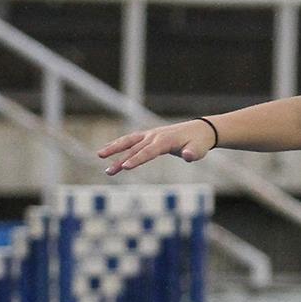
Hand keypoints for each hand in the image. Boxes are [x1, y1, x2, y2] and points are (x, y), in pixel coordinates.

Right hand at [97, 119, 216, 175]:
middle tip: (108, 171)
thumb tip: (188, 156)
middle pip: (134, 148)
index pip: (148, 152)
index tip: (124, 167)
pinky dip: (120, 144)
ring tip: (99, 155)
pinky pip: (131, 140)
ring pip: (129, 141)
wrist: (201, 130)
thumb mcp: (200, 149)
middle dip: (120, 159)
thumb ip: (193, 153)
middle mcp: (155, 136)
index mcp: (165, 141)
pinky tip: (108, 151)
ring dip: (114, 148)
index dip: (136, 160)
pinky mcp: (149, 136)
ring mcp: (150, 135)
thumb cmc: (199, 143)